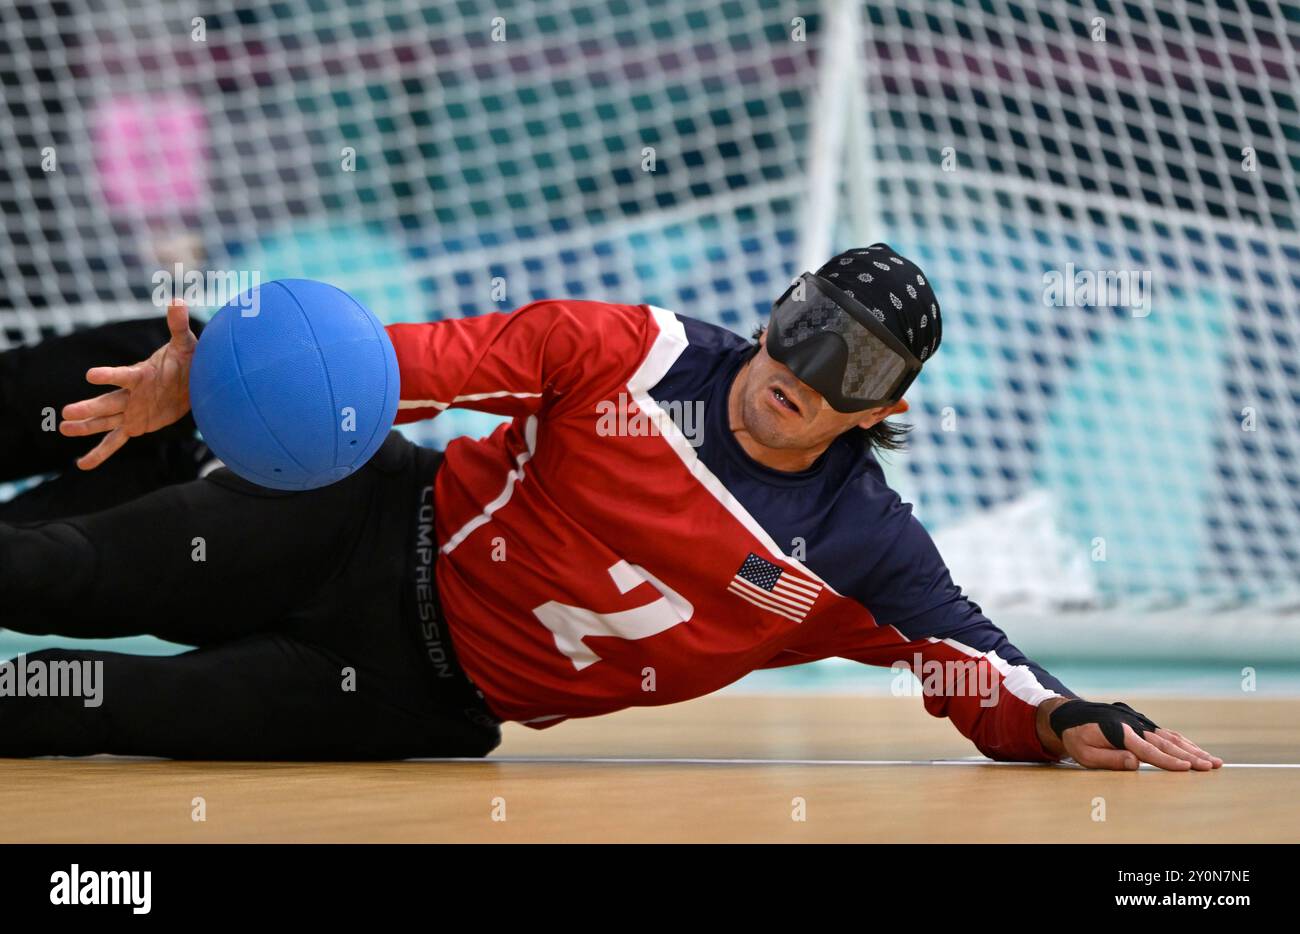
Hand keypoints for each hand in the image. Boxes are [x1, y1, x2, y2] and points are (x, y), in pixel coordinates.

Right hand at [59, 300, 197, 469]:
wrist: (193, 381)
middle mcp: (131, 395)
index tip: (91, 375)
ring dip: (86, 427)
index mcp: (141, 375)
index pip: (123, 375)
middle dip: (88, 409)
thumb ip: (178, 325)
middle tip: (65, 413)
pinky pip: (115, 441)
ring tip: (64, 429)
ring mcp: (131, 411)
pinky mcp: (135, 426)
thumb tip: (177, 301)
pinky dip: (100, 453)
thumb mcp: (186, 345)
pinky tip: (82, 465)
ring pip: (105, 422)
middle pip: (106, 403)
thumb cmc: (188, 360)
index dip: (109, 375)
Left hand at [1038, 697, 1223, 770]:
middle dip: (1191, 756)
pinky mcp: (1142, 723)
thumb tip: (1136, 763)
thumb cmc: (1077, 737)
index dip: (1167, 760)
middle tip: (1212, 766)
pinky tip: (1197, 751)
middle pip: (1166, 743)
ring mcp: (1140, 722)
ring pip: (1171, 737)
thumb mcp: (1084, 753)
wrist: (1071, 715)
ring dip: (1193, 750)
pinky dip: (1183, 743)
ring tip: (1214, 761)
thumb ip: (1109, 759)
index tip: (1187, 769)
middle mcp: (1133, 725)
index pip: (1148, 749)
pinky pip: (1166, 734)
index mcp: (1119, 731)